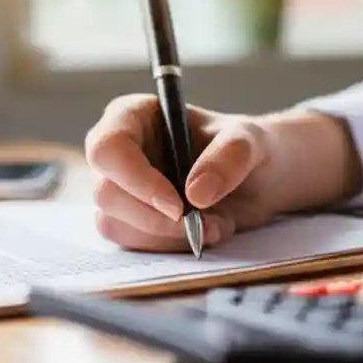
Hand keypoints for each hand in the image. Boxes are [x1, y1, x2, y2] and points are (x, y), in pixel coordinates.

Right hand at [85, 95, 361, 251]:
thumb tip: (196, 193)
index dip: (136, 180)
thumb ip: (229, 157)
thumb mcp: (249, 141)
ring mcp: (120, 189)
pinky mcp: (129, 220)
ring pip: (116, 224)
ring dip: (168, 236)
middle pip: (106, 193)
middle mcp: (118, 153)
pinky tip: (204, 232)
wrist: (257, 179)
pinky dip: (171, 246)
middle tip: (204, 225)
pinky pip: (133, 243)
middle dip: (156, 219)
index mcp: (132, 116)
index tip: (178, 206)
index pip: (108, 148)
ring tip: (215, 225)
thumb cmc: (246, 146)